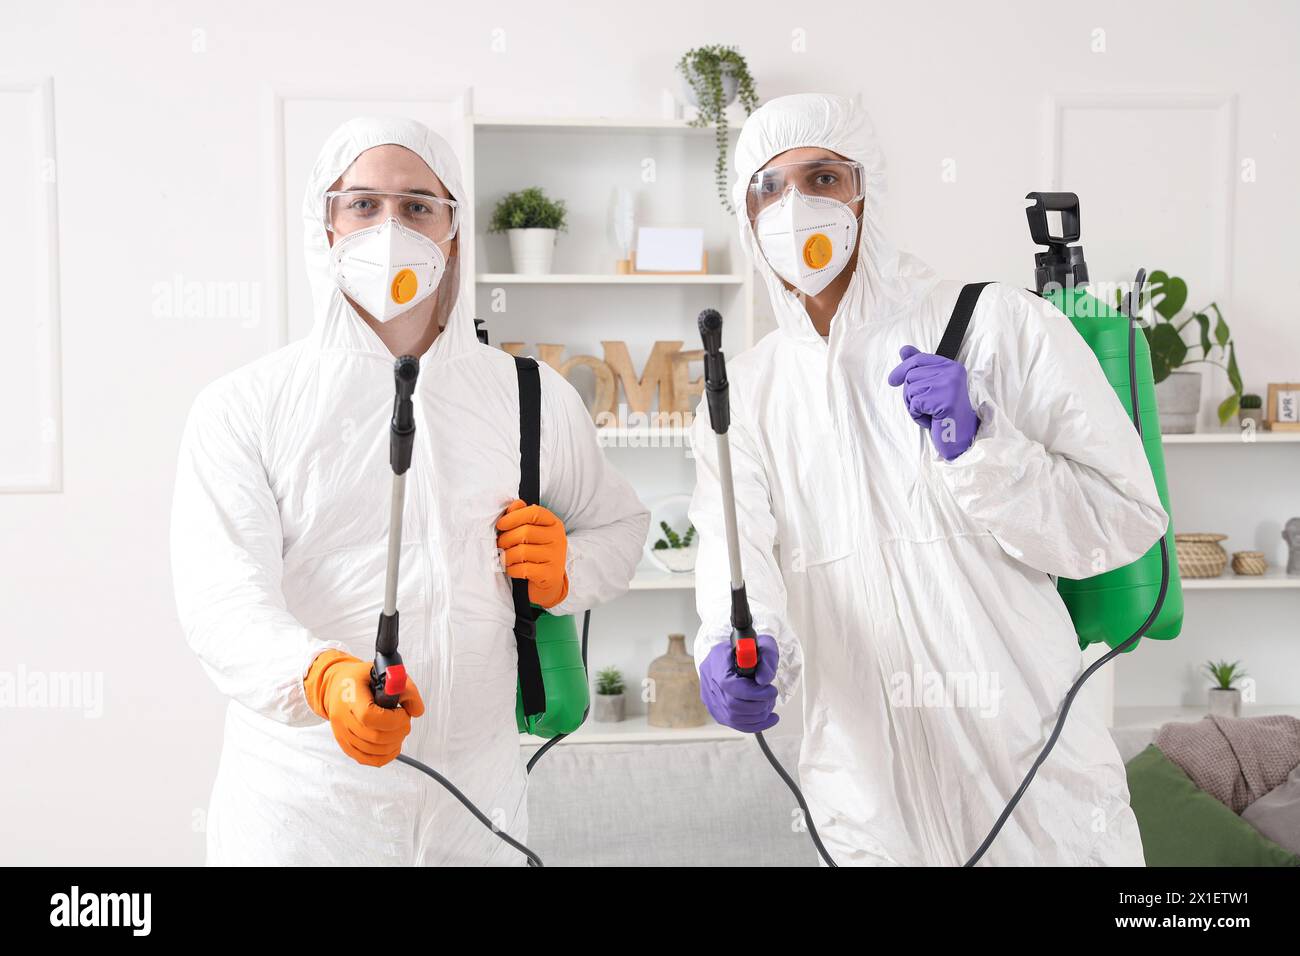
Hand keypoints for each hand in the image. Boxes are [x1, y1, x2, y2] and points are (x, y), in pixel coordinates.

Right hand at [304, 650, 423, 766]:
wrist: (338, 686)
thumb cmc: (361, 678)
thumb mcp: (384, 672)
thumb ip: (405, 688)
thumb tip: (417, 710)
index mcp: (351, 694)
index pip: (369, 716)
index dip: (392, 719)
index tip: (402, 712)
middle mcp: (343, 716)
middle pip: (374, 737)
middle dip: (398, 731)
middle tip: (405, 721)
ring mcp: (342, 732)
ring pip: (371, 751)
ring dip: (393, 743)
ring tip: (399, 730)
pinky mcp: (345, 744)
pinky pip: (365, 759)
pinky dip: (384, 756)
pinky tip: (393, 745)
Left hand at [496, 500, 568, 607]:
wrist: (549, 583)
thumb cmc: (536, 554)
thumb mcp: (531, 532)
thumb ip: (522, 515)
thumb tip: (515, 504)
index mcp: (553, 524)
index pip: (534, 512)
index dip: (513, 517)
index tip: (500, 525)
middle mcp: (558, 538)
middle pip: (525, 532)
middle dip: (506, 539)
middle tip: (499, 545)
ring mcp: (556, 557)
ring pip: (522, 552)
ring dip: (507, 556)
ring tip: (505, 558)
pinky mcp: (550, 574)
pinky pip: (523, 569)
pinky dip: (512, 570)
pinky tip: (513, 569)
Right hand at [699, 634, 779, 732]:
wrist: (738, 652)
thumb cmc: (751, 648)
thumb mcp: (765, 645)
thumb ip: (768, 659)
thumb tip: (764, 680)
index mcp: (717, 659)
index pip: (728, 684)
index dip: (752, 693)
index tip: (770, 690)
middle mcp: (708, 678)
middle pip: (730, 704)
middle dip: (758, 705)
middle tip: (771, 696)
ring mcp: (709, 695)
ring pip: (732, 717)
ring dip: (757, 715)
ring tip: (769, 703)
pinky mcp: (715, 708)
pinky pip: (733, 723)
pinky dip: (754, 724)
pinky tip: (768, 718)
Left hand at [887, 345, 978, 459]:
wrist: (959, 435)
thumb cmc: (943, 412)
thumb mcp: (931, 386)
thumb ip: (920, 367)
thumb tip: (904, 350)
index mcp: (951, 366)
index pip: (918, 359)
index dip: (901, 369)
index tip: (891, 381)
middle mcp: (952, 372)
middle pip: (911, 376)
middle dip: (910, 394)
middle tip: (925, 406)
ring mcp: (949, 385)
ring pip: (910, 390)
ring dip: (914, 406)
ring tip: (930, 412)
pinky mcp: (944, 400)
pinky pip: (914, 404)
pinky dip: (917, 415)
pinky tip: (932, 419)